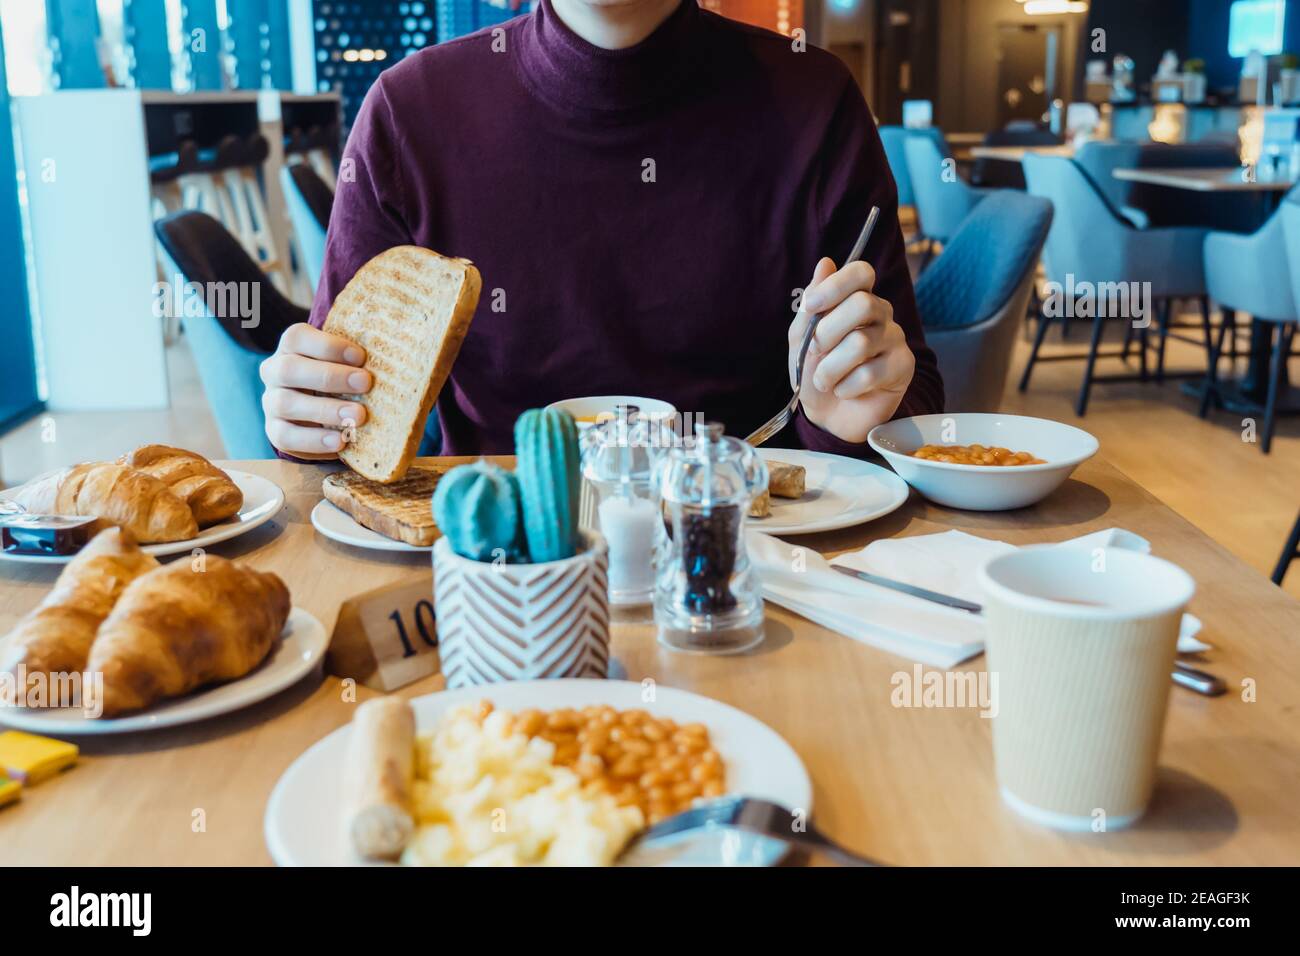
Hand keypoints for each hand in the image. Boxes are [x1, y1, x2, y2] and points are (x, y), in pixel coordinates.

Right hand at [260, 323, 372, 458]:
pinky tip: (340, 441)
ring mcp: (271, 401)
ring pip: (285, 403)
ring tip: (358, 417)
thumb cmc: (346, 378)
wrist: (328, 411)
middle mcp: (275, 370)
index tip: (362, 356)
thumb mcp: (351, 362)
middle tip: (365, 384)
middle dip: (330, 377)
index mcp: (292, 346)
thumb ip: (364, 358)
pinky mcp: (275, 430)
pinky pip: (285, 437)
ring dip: (324, 410)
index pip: (298, 337)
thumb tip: (405, 353)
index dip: (329, 346)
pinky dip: (313, 440)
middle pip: (289, 370)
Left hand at [788, 257, 914, 443]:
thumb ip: (812, 305)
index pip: (860, 272)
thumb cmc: (816, 371)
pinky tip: (844, 391)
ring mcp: (895, 339)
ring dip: (830, 368)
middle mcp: (881, 313)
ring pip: (861, 342)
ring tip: (824, 380)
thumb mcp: (802, 338)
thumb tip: (825, 263)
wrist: (827, 415)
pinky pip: (870, 373)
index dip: (835, 286)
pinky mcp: (903, 367)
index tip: (811, 307)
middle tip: (815, 352)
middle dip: (827, 333)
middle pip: (863, 304)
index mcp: (856, 299)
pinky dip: (845, 386)